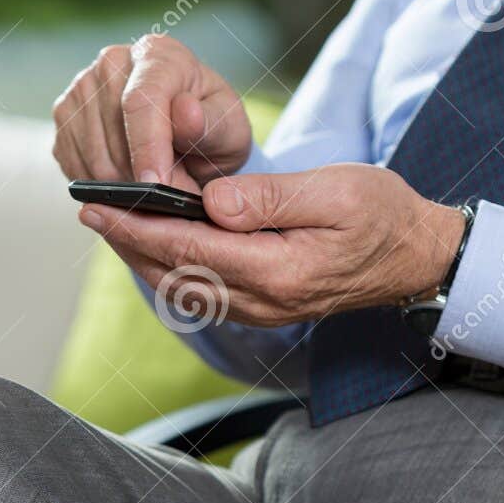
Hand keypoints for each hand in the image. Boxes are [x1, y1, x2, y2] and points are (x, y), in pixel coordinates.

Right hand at [51, 34, 252, 189]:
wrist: (187, 130)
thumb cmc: (211, 126)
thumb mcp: (228, 128)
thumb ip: (211, 124)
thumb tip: (185, 112)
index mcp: (157, 55)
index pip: (141, 100)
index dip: (147, 147)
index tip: (157, 183)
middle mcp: (111, 63)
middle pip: (113, 135)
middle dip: (141, 179)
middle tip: (172, 199)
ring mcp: (81, 89)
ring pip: (92, 158)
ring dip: (123, 189)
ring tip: (155, 192)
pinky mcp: (64, 119)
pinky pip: (76, 168)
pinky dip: (102, 189)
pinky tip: (128, 184)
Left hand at [78, 164, 465, 326]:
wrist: (414, 258)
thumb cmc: (381, 214)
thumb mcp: (336, 192)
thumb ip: (272, 197)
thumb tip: (212, 201)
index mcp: (279, 271)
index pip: (189, 248)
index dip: (138, 227)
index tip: (99, 205)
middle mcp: (263, 301)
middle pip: (175, 274)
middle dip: (127, 243)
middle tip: (88, 208)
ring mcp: (260, 310)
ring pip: (183, 287)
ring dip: (142, 257)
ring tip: (110, 223)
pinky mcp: (261, 307)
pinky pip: (201, 292)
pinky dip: (168, 267)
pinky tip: (151, 243)